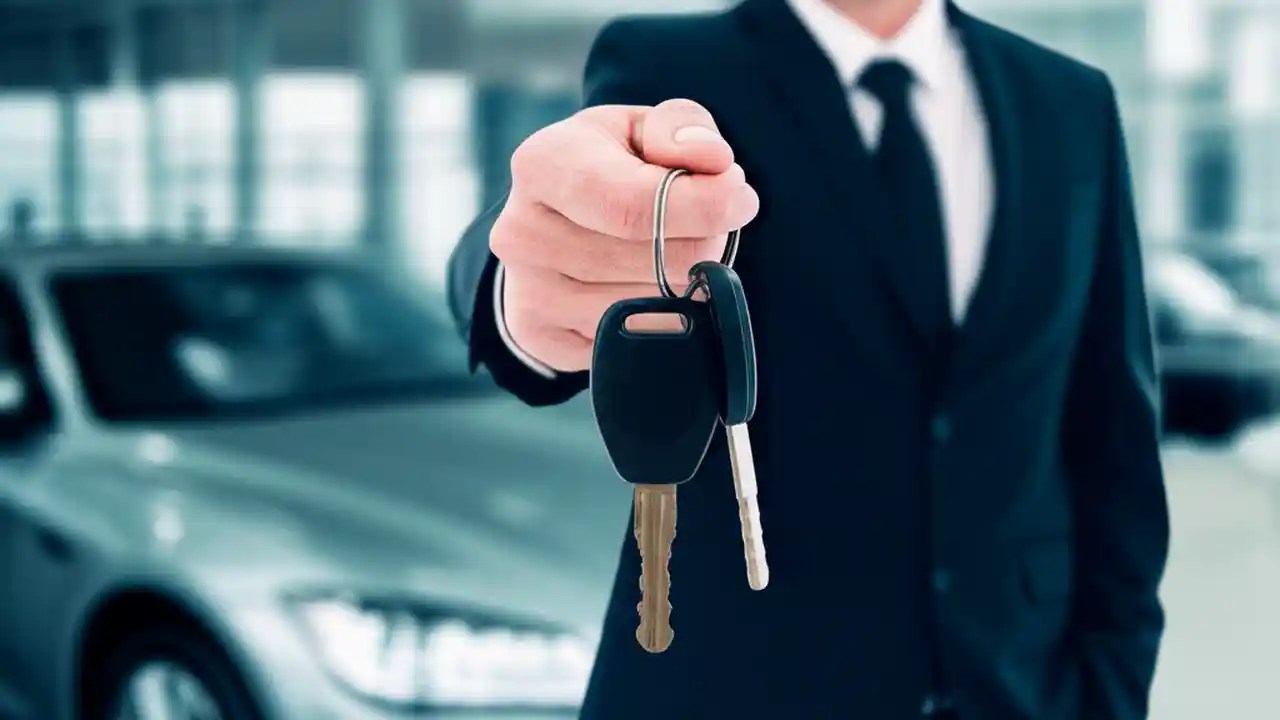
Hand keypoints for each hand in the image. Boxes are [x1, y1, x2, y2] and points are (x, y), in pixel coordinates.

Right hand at [491, 98, 759, 371]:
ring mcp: (529, 293)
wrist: (549, 225)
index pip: (635, 205)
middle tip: (713, 226)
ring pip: (650, 307)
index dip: (703, 207)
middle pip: (654, 259)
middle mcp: (523, 232)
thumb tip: (712, 159)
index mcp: (542, 164)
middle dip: (705, 243)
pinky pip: (633, 343)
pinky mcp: (543, 339)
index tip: (740, 199)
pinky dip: (658, 319)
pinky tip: (647, 287)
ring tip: (677, 253)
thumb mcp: (642, 129)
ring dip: (686, 285)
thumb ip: (683, 128)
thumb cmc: (608, 168)